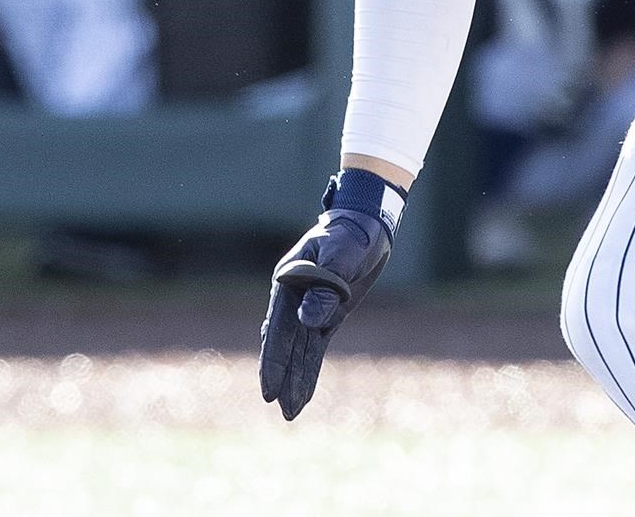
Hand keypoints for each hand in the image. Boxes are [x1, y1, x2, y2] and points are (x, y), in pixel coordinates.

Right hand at [258, 169, 398, 419]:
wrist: (366, 223)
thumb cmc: (350, 233)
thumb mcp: (341, 255)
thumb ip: (325, 288)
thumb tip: (309, 322)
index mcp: (288, 282)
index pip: (278, 327)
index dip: (273, 359)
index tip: (268, 387)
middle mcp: (293, 299)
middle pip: (285, 345)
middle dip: (282, 377)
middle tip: (278, 407)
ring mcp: (309, 308)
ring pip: (299, 351)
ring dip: (295, 379)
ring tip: (290, 412)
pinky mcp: (327, 315)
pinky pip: (315, 347)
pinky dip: (310, 369)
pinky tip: (303, 391)